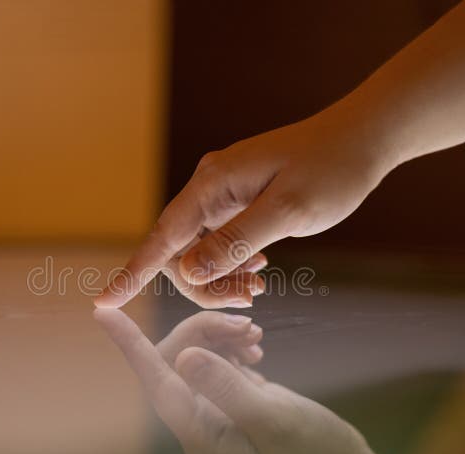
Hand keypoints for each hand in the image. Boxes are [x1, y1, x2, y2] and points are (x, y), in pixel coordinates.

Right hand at [94, 102, 395, 308]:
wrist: (362, 140)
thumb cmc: (330, 170)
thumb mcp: (287, 212)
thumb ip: (235, 242)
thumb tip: (187, 272)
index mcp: (213, 185)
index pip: (161, 238)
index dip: (132, 273)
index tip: (103, 302)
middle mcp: (210, 187)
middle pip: (180, 250)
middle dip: (204, 283)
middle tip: (249, 298)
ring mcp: (223, 193)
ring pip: (201, 249)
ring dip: (222, 276)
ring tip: (259, 287)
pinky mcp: (239, 200)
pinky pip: (220, 240)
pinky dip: (234, 262)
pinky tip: (260, 268)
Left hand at [94, 308, 376, 453]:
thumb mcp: (274, 420)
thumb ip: (226, 389)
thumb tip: (183, 357)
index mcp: (200, 433)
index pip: (154, 379)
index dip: (128, 343)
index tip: (102, 312)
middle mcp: (198, 423)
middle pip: (176, 359)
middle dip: (203, 331)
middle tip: (245, 325)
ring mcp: (213, 412)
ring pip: (196, 356)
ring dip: (220, 337)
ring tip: (255, 337)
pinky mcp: (230, 402)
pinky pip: (215, 362)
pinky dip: (231, 347)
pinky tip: (255, 348)